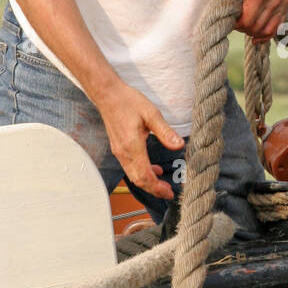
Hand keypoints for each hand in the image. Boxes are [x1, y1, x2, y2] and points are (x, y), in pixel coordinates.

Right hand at [96, 81, 184, 199]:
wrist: (107, 95)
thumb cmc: (128, 102)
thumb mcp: (151, 114)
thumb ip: (165, 132)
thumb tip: (179, 146)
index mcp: (132, 146)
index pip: (145, 176)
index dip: (157, 187)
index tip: (169, 192)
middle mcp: (123, 153)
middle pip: (138, 180)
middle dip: (154, 189)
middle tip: (168, 192)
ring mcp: (119, 152)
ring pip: (133, 175)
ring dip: (148, 182)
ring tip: (162, 184)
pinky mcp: (118, 148)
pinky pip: (130, 167)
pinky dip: (141, 172)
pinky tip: (153, 168)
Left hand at [215, 0, 287, 42]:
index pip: (248, 22)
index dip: (237, 24)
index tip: (231, 18)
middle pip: (257, 28)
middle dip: (245, 29)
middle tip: (236, 22)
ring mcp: (283, 2)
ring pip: (269, 30)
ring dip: (255, 32)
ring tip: (246, 26)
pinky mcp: (286, 4)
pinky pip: (278, 26)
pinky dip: (267, 33)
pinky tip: (256, 35)